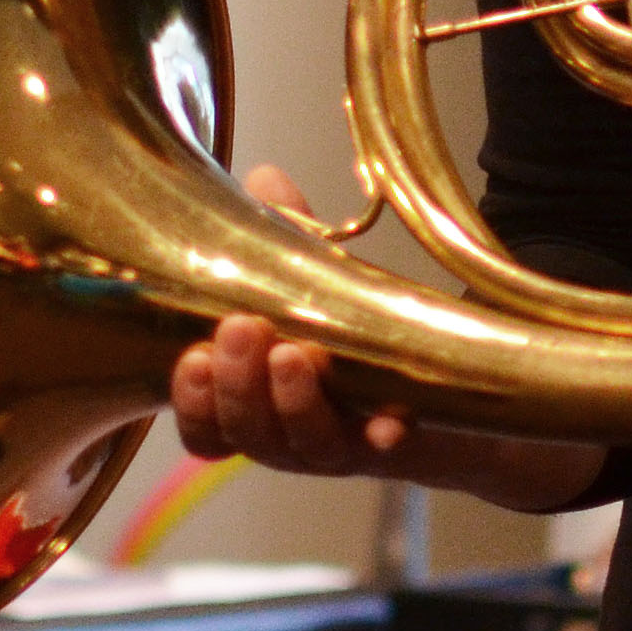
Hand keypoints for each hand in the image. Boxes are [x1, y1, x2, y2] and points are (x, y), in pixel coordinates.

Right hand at [167, 171, 594, 513]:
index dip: (191, 401)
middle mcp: (288, 437)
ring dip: (294, 403)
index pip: (204, 426)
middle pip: (249, 434)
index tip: (193, 355)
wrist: (440, 384)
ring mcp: (340, 447)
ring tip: (293, 353)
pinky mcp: (394, 447)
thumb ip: (282, 234)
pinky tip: (387, 422)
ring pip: (306, 445)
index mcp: (252, 404)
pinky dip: (381, 436)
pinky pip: (384, 450)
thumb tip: (265, 180)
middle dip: (238, 385)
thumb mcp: (309, 280)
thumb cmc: (348, 332)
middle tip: (241, 328)